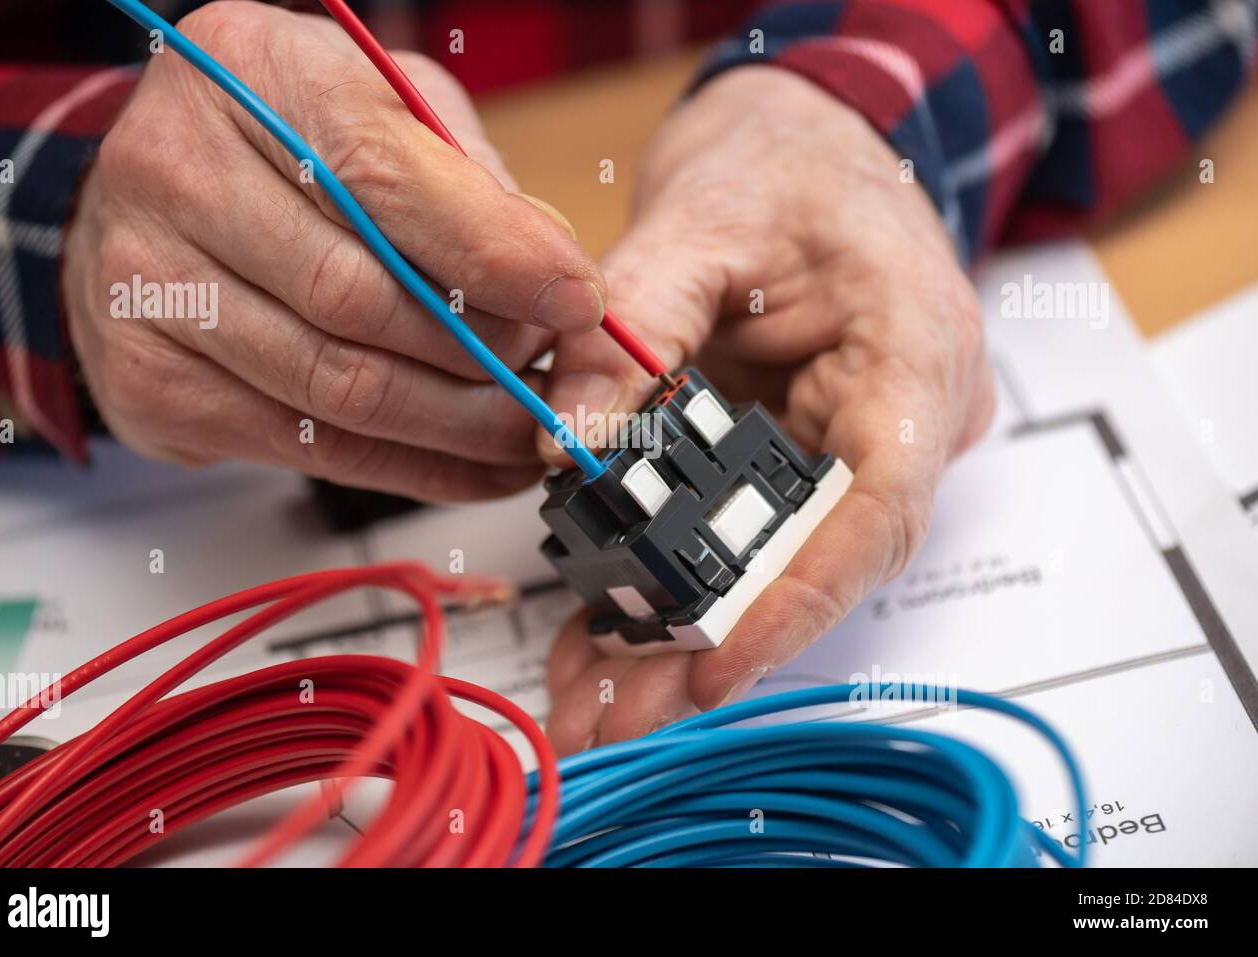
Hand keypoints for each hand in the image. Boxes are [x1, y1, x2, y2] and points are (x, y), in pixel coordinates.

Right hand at [64, 0, 604, 500]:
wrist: (153, 201)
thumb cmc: (290, 147)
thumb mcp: (383, 110)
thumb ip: (465, 180)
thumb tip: (555, 282)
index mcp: (247, 74)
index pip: (384, 178)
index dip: (495, 254)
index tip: (577, 302)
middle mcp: (174, 173)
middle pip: (361, 300)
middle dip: (485, 355)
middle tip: (553, 378)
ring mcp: (146, 286)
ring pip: (340, 389)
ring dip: (460, 426)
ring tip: (528, 428)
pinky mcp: (152, 381)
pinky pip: (310, 449)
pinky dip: (413, 468)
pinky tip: (474, 465)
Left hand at [540, 66, 994, 753]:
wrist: (805, 146)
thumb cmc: (785, 165)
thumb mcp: (702, 221)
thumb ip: (634, 326)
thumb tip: (567, 444)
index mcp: (914, 356)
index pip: (878, 508)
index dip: (799, 601)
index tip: (713, 663)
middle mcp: (894, 425)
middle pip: (815, 565)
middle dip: (712, 647)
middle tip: (616, 717)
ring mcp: (844, 451)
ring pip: (771, 570)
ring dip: (679, 636)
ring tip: (591, 702)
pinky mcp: (788, 460)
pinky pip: (738, 539)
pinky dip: (668, 589)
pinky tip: (600, 639)